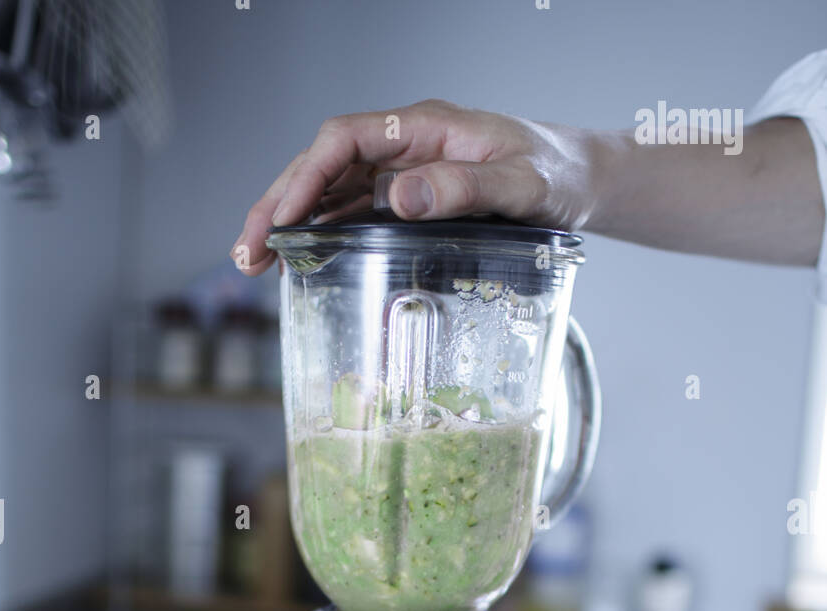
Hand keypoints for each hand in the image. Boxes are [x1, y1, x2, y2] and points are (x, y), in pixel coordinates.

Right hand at [230, 99, 603, 274]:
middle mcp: (404, 146)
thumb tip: (400, 198)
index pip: (343, 140)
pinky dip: (321, 234)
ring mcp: (403, 173)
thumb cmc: (556, 175)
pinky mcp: (409, 200)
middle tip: (247, 252)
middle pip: (322, 166)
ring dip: (291, 224)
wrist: (581, 180)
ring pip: (330, 191)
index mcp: (423, 127)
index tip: (284, 218)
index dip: (306, 176)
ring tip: (256, 265)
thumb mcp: (519, 183)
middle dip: (279, 205)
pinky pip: (353, 212)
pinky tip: (300, 261)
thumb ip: (464, 187)